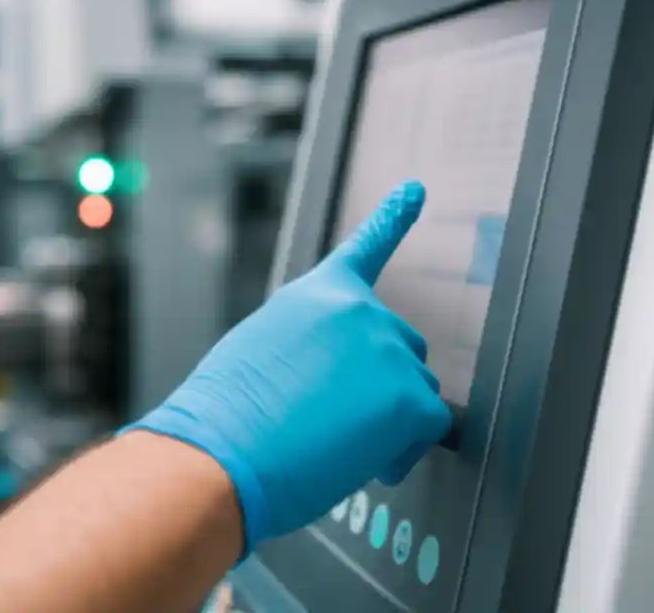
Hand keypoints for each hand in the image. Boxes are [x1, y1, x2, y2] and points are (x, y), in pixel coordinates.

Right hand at [124, 180, 450, 554]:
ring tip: (338, 444)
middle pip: (401, 345)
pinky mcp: (409, 398)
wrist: (222, 449)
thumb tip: (336, 382)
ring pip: (418, 389)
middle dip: (382, 383)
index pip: (365, 249)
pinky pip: (430, 427)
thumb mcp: (259, 353)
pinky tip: (370, 462)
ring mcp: (387, 350)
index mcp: (317, 296)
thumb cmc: (225, 418)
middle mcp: (358, 311)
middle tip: (338, 421)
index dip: (393, 217)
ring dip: (391, 419)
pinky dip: (406, 450)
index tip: (415, 190)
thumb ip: (309, 347)